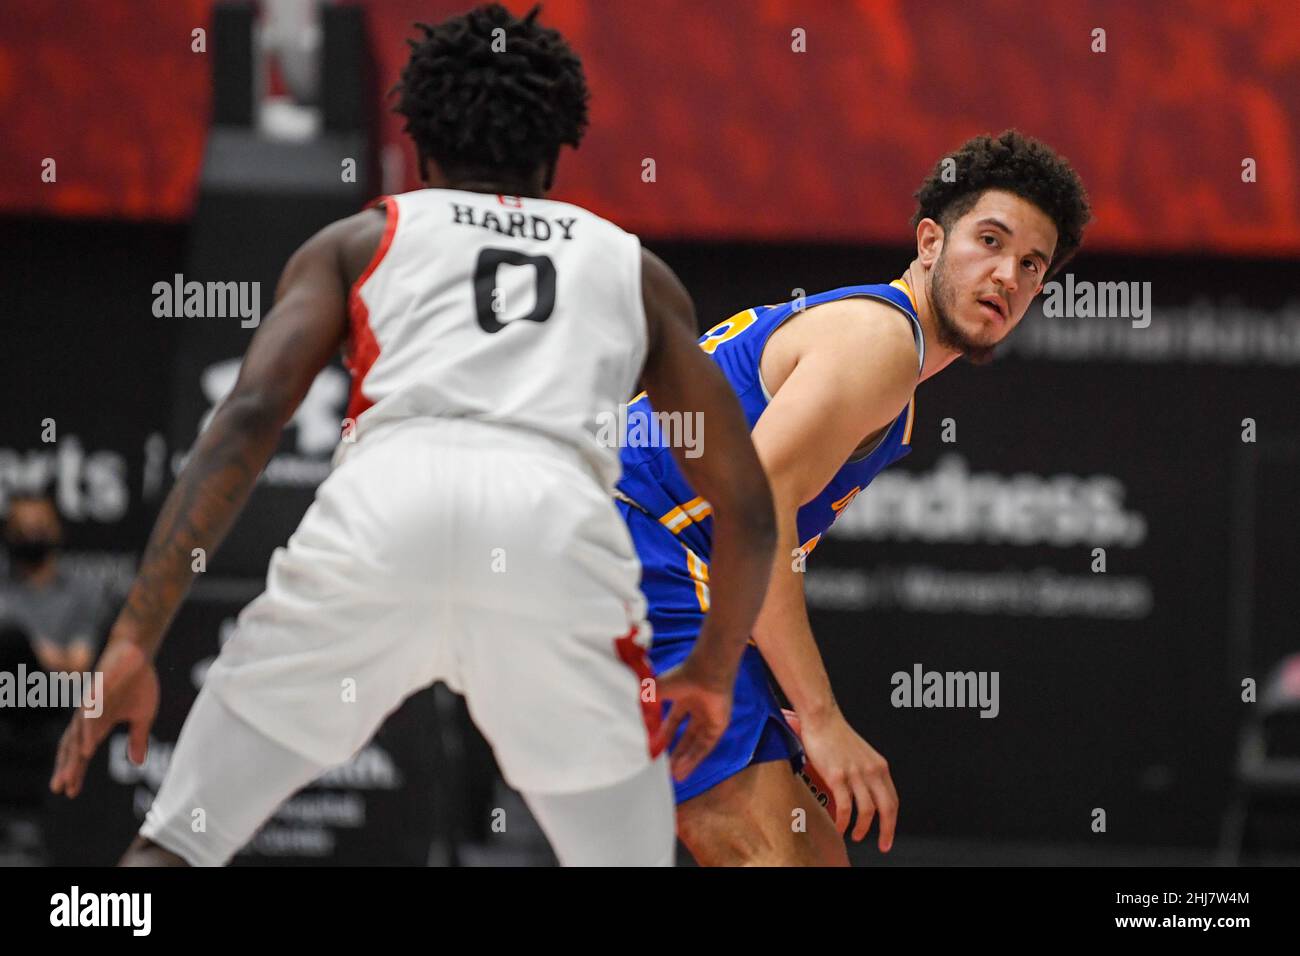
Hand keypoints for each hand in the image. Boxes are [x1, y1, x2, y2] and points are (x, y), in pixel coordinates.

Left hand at [50, 637, 158, 798]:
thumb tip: (137, 764)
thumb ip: (137, 739)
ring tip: (70, 774)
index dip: (75, 772)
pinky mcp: (97, 690)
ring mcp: (91, 703)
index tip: (70, 793)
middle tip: (60, 789)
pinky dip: (87, 732)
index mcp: (99, 724)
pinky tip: (87, 747)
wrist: (137, 653)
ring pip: (78, 732)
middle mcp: (89, 716)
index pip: (82, 752)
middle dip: (66, 768)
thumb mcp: (143, 717)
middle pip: (72, 746)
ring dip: (73, 754)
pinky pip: (90, 714)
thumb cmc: (138, 682)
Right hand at [650, 658, 734, 781]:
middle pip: (686, 736)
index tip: (654, 750)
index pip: (674, 722)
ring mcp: (709, 718)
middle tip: (665, 769)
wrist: (706, 673)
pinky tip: (683, 769)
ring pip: (696, 744)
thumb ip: (644, 703)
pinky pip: (706, 746)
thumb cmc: (681, 677)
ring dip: (685, 759)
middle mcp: (697, 709)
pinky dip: (695, 758)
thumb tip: (625, 712)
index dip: (664, 736)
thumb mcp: (656, 690)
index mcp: (684, 698)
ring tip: (674, 776)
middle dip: (676, 752)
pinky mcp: (719, 726)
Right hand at [795, 707, 897, 850]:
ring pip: (866, 811)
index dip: (892, 821)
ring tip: (856, 835)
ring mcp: (855, 773)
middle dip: (887, 831)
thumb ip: (865, 774)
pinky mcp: (837, 775)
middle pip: (887, 809)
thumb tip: (863, 797)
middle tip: (883, 844)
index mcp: (879, 766)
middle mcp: (871, 770)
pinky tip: (840, 825)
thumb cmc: (836, 735)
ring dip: (862, 828)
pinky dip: (843, 821)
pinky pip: (844, 806)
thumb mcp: (860, 755)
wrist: (822, 718)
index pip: (893, 800)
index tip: (888, 834)